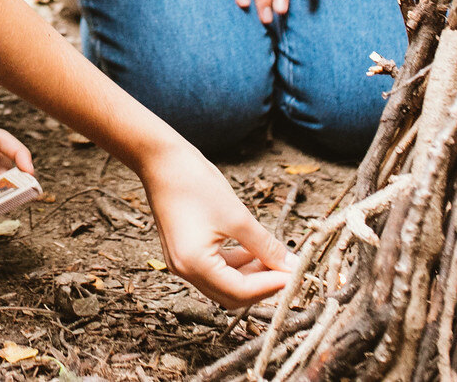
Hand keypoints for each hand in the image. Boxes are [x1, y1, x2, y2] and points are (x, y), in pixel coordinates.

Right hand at [140, 141, 292, 308]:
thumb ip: (266, 245)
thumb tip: (291, 265)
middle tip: (287, 270)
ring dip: (250, 276)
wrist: (162, 160)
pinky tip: (253, 251)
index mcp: (194, 265)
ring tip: (274, 258)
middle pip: (231, 295)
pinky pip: (215, 269)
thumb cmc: (195, 184)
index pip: (240, 291)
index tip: (295, 275)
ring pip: (224, 284)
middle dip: (261, 286)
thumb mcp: (238, 216)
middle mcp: (185, 271)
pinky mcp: (185, 252)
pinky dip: (236, 265)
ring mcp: (182, 263)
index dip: (271, 286)